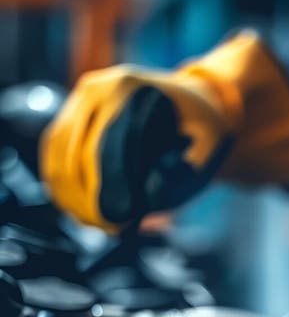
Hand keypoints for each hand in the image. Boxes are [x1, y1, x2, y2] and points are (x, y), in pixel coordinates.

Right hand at [41, 33, 288, 230]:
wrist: (192, 102)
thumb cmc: (202, 132)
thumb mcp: (206, 152)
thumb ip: (180, 176)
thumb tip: (148, 194)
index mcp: (132, 90)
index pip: (107, 148)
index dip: (111, 190)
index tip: (119, 223)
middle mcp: (98, 88)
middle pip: (77, 155)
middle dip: (89, 200)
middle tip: (108, 229)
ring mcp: (80, 98)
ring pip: (59, 156)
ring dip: (71, 197)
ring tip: (93, 222)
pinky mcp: (71, 113)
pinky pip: (54, 152)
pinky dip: (61, 184)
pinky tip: (76, 208)